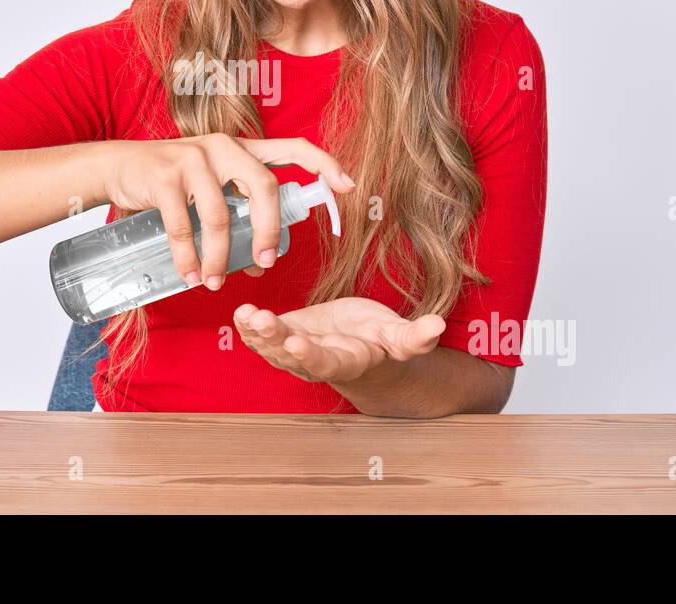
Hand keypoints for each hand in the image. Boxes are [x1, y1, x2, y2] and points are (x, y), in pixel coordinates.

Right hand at [99, 134, 354, 292]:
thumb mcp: (211, 187)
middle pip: (264, 188)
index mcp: (242, 149)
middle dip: (269, 231)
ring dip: (220, 256)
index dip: (323, 165)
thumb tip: (261, 258)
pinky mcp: (164, 177)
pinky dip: (187, 256)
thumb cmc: (171, 183)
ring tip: (213, 283)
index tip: (348, 187)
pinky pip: (183, 225)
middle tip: (265, 264)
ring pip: (221, 215)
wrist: (116, 167)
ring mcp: (192, 159)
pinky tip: (188, 274)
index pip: (293, 148)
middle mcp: (223, 147)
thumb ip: (238, 211)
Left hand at [233, 297, 445, 383]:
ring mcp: (294, 352)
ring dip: (256, 332)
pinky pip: (260, 336)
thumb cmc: (381, 339)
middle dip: (275, 339)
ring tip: (246, 314)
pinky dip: (247, 326)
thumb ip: (414, 336)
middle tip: (263, 321)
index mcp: (345, 362)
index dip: (309, 355)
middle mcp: (314, 362)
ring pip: (270, 346)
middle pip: (290, 355)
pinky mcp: (281, 336)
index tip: (296, 343)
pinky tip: (239, 312)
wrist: (360, 344)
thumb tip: (436, 326)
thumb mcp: (399, 336)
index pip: (324, 362)